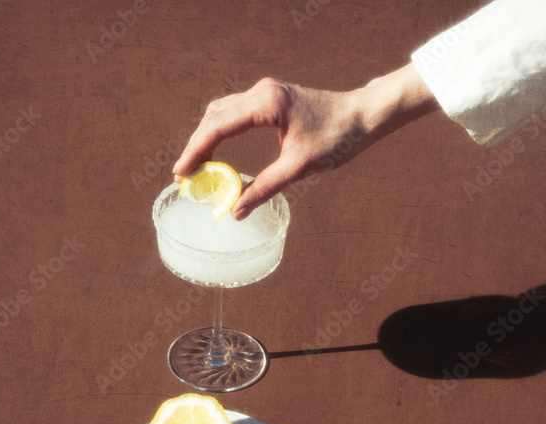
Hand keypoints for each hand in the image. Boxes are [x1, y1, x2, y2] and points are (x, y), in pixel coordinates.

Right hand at [172, 62, 438, 219]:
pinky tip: (218, 152)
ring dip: (207, 137)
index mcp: (266, 104)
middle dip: (197, 146)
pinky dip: (221, 131)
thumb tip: (236, 210)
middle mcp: (261, 92)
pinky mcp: (270, 98)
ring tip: (198, 167)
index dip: (196, 151)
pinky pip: (235, 112)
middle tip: (185, 176)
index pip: (218, 126)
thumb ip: (265, 188)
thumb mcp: (299, 168)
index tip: (181, 173)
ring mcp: (265, 92)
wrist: (364, 116)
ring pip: (221, 112)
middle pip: (214, 116)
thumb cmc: (337, 138)